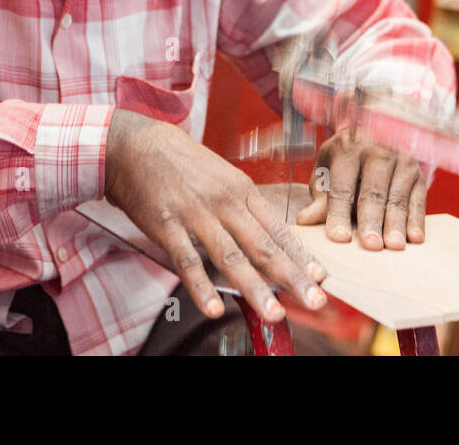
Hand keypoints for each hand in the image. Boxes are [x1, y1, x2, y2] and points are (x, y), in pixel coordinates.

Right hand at [103, 108, 327, 321]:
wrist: (136, 144)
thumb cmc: (182, 163)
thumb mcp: (222, 177)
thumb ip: (242, 209)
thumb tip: (267, 239)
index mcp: (242, 190)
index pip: (278, 229)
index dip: (300, 255)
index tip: (321, 277)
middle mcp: (225, 203)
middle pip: (263, 246)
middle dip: (292, 277)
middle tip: (315, 301)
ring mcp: (196, 215)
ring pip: (231, 257)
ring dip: (255, 288)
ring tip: (275, 314)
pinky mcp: (167, 226)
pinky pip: (187, 261)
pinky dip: (202, 287)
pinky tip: (215, 308)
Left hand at [295, 128, 425, 249]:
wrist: (375, 138)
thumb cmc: (344, 165)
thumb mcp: (327, 174)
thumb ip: (320, 199)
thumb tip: (304, 221)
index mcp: (348, 148)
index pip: (342, 186)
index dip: (340, 213)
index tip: (339, 238)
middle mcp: (377, 150)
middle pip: (372, 192)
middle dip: (371, 220)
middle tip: (371, 245)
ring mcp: (401, 161)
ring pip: (397, 197)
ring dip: (395, 223)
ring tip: (393, 246)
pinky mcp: (418, 174)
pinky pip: (418, 200)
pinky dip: (417, 220)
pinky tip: (415, 238)